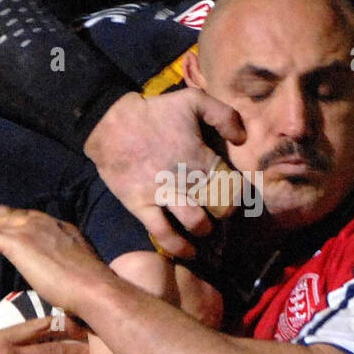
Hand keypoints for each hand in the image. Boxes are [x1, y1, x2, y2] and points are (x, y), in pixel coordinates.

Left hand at [0, 206, 106, 316]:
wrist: (93, 287)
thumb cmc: (93, 289)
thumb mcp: (82, 272)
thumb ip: (71, 270)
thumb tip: (70, 282)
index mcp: (62, 230)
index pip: (36, 222)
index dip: (21, 222)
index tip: (12, 222)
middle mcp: (45, 225)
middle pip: (15, 218)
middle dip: (1, 217)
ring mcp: (30, 231)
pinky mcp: (17, 243)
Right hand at [83, 87, 245, 257]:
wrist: (111, 123)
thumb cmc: (155, 112)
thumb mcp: (194, 101)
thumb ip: (225, 116)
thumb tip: (242, 139)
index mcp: (202, 157)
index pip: (234, 186)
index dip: (240, 194)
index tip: (237, 194)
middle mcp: (187, 180)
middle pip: (220, 208)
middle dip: (226, 213)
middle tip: (221, 212)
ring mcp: (164, 196)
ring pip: (196, 224)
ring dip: (205, 230)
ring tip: (205, 228)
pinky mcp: (141, 206)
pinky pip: (162, 234)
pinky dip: (178, 247)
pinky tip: (189, 252)